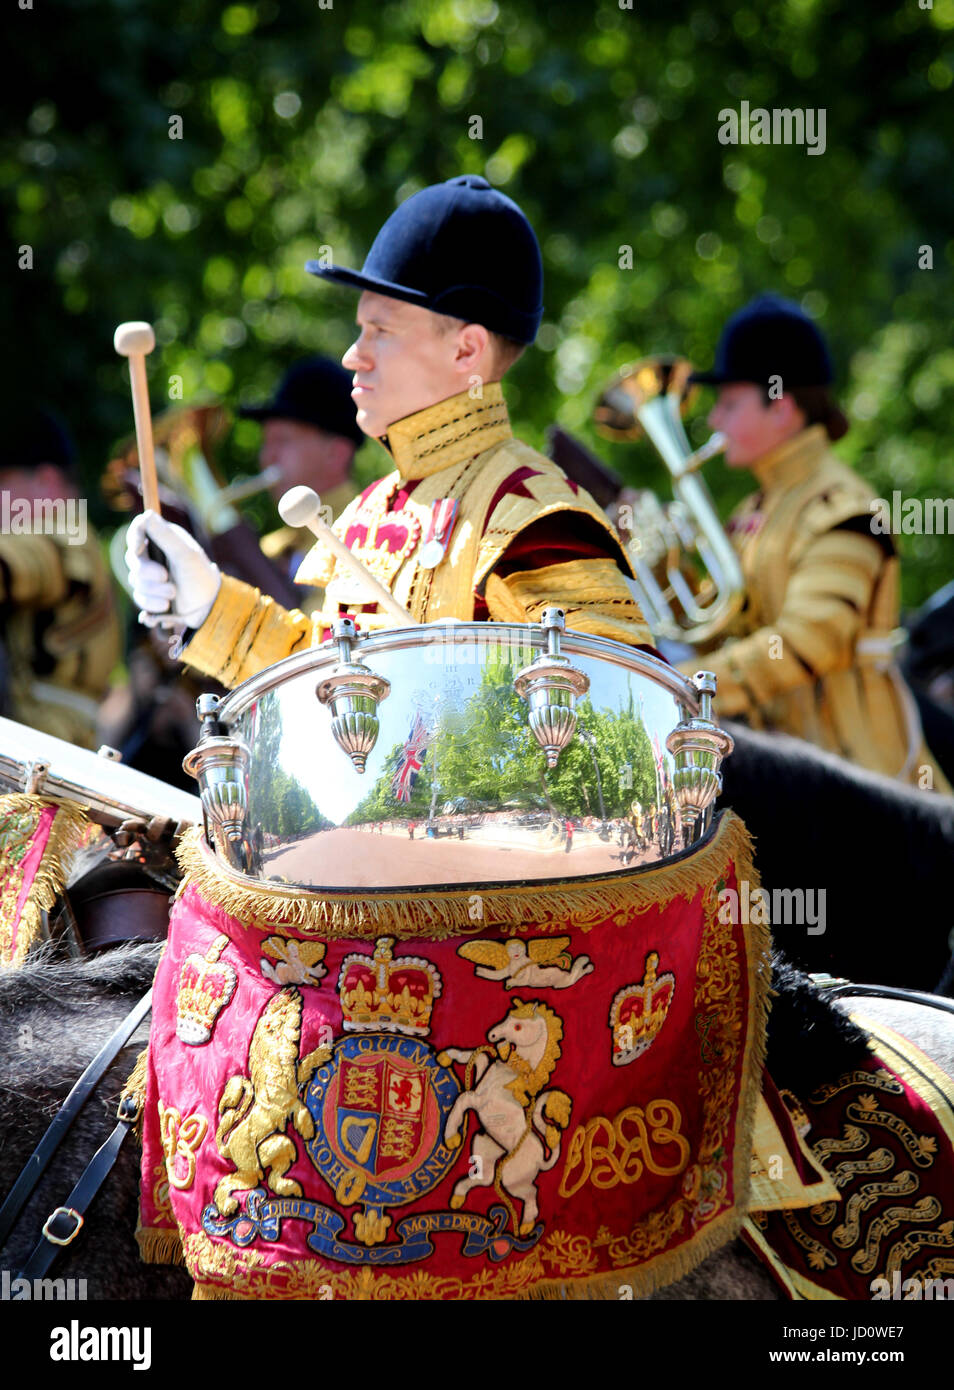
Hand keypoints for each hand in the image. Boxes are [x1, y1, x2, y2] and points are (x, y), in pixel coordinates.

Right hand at [125, 510, 220, 630]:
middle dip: (147, 573)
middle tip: (166, 578)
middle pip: (132, 560)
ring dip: (154, 591)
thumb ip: (166, 536)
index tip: (139, 549)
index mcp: (162, 539)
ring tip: (174, 594)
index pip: (138, 531)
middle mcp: (152, 555)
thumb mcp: (186, 555)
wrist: (208, 607)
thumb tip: (147, 514)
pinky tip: (166, 608)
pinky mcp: (148, 595)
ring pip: (135, 582)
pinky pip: (139, 599)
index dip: (134, 538)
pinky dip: (152, 605)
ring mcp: (149, 576)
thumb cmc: (201, 576)